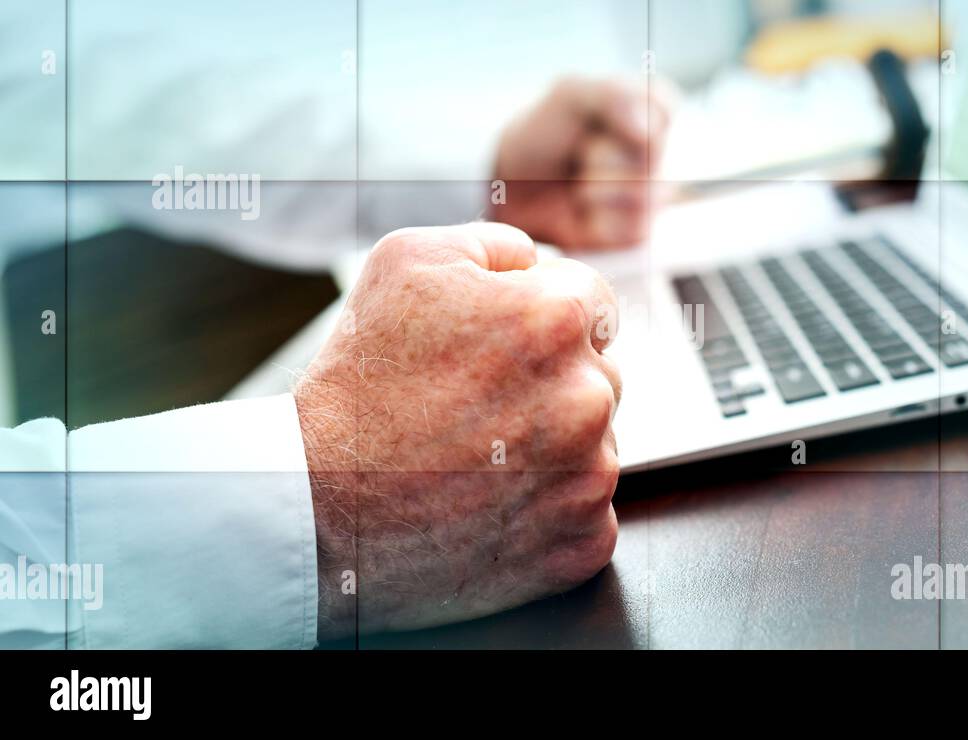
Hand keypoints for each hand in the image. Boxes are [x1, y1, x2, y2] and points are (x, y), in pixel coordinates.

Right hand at [295, 222, 621, 638]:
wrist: (321, 506)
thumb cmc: (359, 383)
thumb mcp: (408, 261)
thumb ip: (498, 246)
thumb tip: (540, 263)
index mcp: (555, 321)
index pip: (596, 305)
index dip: (548, 322)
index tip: (508, 350)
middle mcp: (586, 397)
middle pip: (601, 376)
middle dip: (554, 385)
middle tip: (480, 407)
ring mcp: (590, 476)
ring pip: (598, 446)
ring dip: (556, 449)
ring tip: (479, 458)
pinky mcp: (583, 541)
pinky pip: (591, 513)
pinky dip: (553, 512)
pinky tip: (495, 503)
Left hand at [491, 76, 675, 250]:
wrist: (511, 185)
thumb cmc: (543, 134)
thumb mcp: (568, 95)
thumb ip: (613, 96)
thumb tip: (648, 132)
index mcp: (648, 111)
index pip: (660, 108)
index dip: (625, 116)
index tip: (596, 119)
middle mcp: (656, 155)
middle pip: (649, 157)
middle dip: (601, 156)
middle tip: (579, 155)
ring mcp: (649, 196)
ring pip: (642, 197)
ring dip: (595, 190)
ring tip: (577, 185)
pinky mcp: (635, 234)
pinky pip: (631, 231)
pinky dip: (596, 223)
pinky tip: (582, 212)